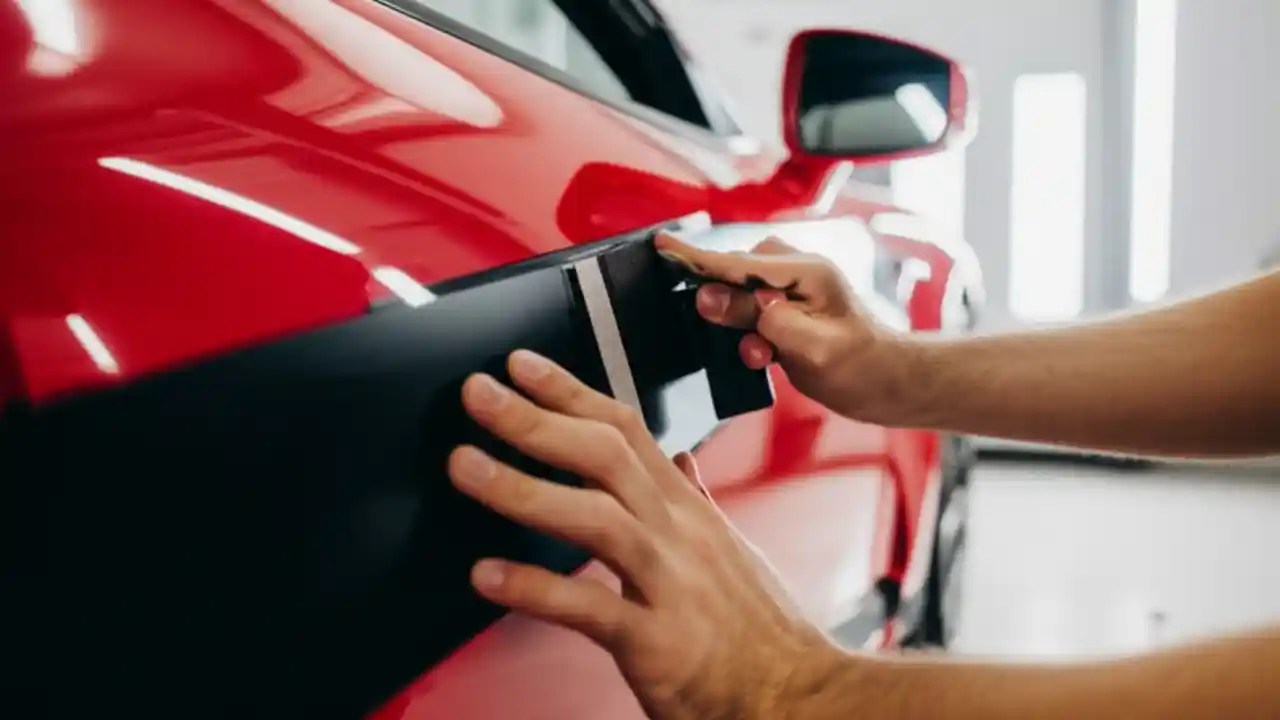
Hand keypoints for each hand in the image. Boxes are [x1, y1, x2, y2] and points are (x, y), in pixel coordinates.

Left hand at [449, 351, 845, 719]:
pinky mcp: (658, 641)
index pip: (626, 428)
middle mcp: (679, 533)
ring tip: (466, 467)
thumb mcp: (730, 549)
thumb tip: (680, 458)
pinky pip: (589, 607)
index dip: (570, 391)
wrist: (800, 696)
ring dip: (523, 488)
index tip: (522, 365)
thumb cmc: (760, 628)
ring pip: (594, 518)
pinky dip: (535, 588)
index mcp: (687, 508)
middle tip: (478, 393)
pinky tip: (487, 576)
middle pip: (604, 455)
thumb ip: (695, 499)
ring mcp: (670, 583)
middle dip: (535, 419)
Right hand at [655, 233, 917, 424]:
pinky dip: (745, 336)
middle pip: (734, 274)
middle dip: (723, 302)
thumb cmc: (862, 364)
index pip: (738, 262)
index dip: (697, 256)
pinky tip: (764, 356)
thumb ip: (767, 321)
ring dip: (738, 327)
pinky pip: (744, 314)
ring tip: (762, 355)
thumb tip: (721, 300)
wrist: (884, 383)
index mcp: (805, 270)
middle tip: (740, 334)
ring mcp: (786, 291)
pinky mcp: (780, 312)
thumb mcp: (814, 347)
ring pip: (736, 296)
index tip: (663, 244)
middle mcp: (794, 273)